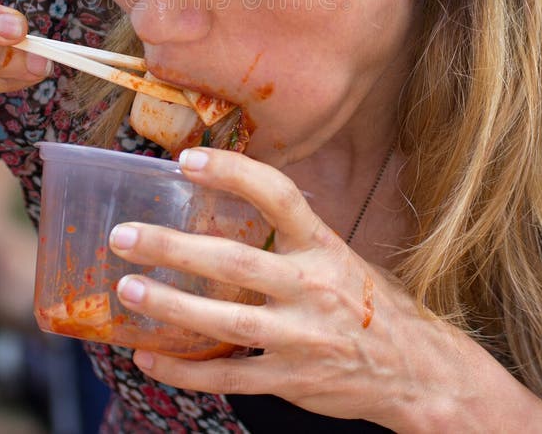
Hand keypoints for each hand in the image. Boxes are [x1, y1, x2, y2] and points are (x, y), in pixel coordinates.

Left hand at [107, 147, 429, 427]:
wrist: (418, 371)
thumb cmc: (371, 303)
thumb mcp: (342, 254)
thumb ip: (294, 234)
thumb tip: (238, 197)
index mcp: (324, 246)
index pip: (277, 195)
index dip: (232, 173)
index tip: (186, 160)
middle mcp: (312, 287)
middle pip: (233, 262)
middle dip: (172, 248)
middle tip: (124, 235)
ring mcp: (300, 338)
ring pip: (224, 322)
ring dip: (170, 306)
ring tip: (127, 290)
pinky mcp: (290, 381)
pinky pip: (228, 377)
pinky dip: (183, 369)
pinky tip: (147, 356)